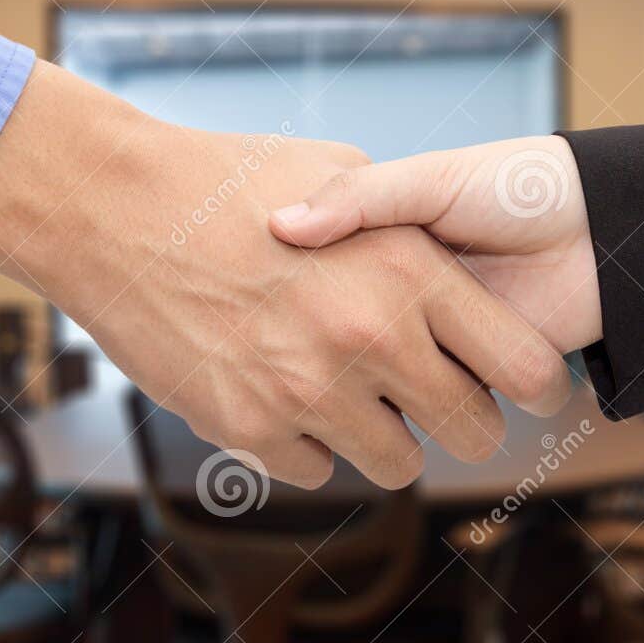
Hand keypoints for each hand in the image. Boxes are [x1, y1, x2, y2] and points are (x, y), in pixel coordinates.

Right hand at [0, 62, 571, 489]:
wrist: (111, 208)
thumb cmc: (226, 181)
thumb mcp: (339, 173)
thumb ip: (407, 228)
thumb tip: (457, 275)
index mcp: (413, 275)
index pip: (528, 371)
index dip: (531, 386)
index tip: (511, 383)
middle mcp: (372, 339)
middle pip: (475, 434)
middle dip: (459, 418)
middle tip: (428, 393)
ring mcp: (309, 391)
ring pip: (397, 465)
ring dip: (380, 435)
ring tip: (344, 386)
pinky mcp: (249, 428)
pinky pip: (314, 469)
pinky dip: (304, 441)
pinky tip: (277, 388)